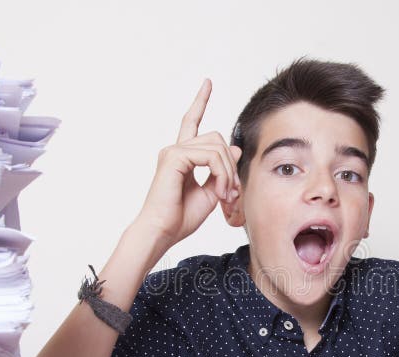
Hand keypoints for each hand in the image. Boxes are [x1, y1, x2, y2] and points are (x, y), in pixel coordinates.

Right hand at [135, 78, 241, 251]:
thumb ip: (222, 169)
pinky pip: (210, 156)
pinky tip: (219, 191)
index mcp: (182, 157)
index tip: (207, 82)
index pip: (192, 122)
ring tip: (225, 196)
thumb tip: (235, 148)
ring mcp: (173, 152)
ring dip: (228, 173)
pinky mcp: (174, 158)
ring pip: (217, 147)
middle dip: (231, 164)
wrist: (163, 232)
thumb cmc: (181, 217)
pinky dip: (221, 174)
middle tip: (232, 192)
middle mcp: (175, 150)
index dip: (200, 102)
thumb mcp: (211, 190)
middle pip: (216, 138)